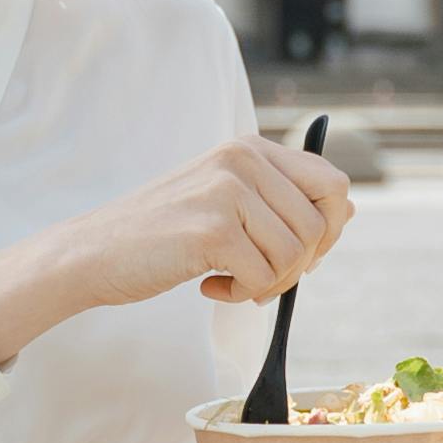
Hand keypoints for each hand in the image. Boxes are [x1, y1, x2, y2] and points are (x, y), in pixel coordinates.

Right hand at [0, 135, 352, 364]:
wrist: (93, 252)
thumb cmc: (162, 234)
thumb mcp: (225, 199)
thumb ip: (280, 199)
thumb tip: (348, 210)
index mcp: (250, 148)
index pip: (333, 183)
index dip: (328, 228)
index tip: (296, 253)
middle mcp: (243, 159)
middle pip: (321, 224)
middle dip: (300, 264)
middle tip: (261, 275)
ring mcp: (227, 191)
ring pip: (296, 255)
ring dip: (268, 283)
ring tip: (228, 279)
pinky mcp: (213, 229)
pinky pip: (265, 277)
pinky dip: (242, 294)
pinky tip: (209, 287)